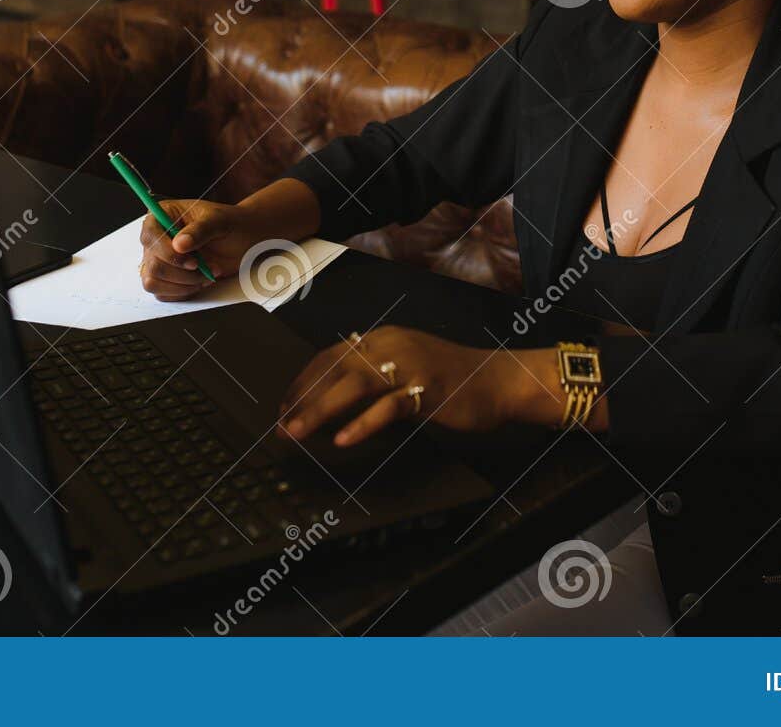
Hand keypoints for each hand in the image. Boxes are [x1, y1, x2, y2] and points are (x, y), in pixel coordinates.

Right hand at [138, 199, 265, 300]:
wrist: (242, 239)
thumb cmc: (229, 224)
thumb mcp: (219, 220)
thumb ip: (200, 230)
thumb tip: (179, 245)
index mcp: (162, 216)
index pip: (150, 236)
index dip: (168, 253)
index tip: (193, 261)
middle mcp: (156, 238)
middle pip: (152, 264)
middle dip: (182, 273)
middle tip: (205, 268)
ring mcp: (158, 259)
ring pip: (153, 282)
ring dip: (182, 285)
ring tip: (206, 276)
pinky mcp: (165, 277)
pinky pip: (162, 293)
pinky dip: (183, 292)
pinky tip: (201, 282)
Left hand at [278, 326, 551, 446]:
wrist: (499, 380)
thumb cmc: (453, 380)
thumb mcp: (407, 371)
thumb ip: (374, 381)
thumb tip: (335, 405)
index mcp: (382, 339)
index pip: (329, 357)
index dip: (302, 382)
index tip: (283, 405)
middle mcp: (390, 345)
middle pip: (333, 370)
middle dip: (301, 399)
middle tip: (281, 425)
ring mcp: (408, 366)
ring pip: (352, 385)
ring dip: (319, 411)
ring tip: (297, 433)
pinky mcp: (427, 390)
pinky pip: (387, 407)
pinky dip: (362, 424)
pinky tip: (343, 440)